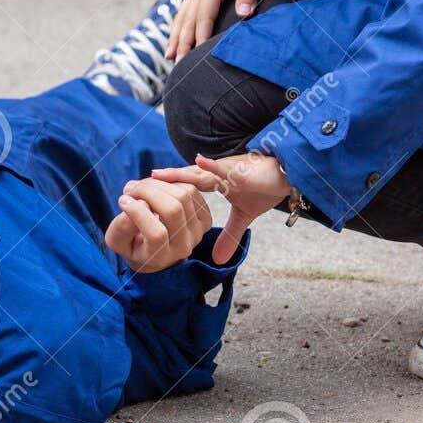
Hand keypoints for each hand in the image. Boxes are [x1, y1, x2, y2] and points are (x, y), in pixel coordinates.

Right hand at [105, 178, 213, 273]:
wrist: (155, 248)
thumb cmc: (133, 244)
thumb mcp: (118, 241)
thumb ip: (121, 226)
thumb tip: (130, 202)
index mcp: (161, 257)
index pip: (156, 234)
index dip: (138, 213)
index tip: (122, 200)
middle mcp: (184, 246)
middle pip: (173, 209)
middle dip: (148, 191)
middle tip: (131, 189)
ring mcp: (198, 231)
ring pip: (184, 194)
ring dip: (159, 183)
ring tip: (142, 186)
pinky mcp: (205, 217)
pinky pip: (192, 188)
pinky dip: (173, 180)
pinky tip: (157, 184)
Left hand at [150, 153, 291, 264]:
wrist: (288, 176)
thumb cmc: (265, 189)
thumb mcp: (244, 217)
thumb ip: (229, 236)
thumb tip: (218, 260)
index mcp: (213, 182)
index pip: (182, 188)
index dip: (162, 192)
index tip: (138, 195)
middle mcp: (216, 174)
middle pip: (183, 180)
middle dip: (160, 183)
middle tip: (133, 187)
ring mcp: (227, 171)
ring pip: (199, 174)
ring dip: (177, 175)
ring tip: (155, 176)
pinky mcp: (242, 171)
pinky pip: (225, 168)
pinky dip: (212, 166)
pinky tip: (198, 162)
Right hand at [165, 0, 283, 61]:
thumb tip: (243, 14)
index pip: (203, 16)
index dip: (199, 36)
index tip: (196, 55)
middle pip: (188, 19)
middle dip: (182, 43)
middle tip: (179, 64)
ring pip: (182, 16)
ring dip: (175, 37)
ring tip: (169, 56)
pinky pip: (186, 11)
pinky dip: (179, 26)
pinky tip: (175, 38)